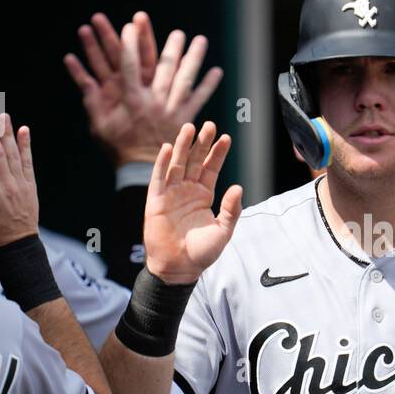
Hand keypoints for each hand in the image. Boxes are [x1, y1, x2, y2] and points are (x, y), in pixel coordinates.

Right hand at [64, 12, 222, 165]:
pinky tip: (217, 71)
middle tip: (169, 26)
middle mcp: (154, 100)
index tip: (130, 25)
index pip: (129, 65)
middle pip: (160, 65)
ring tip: (200, 39)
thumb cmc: (118, 146)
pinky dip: (208, 85)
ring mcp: (172, 108)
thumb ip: (90, 94)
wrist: (142, 170)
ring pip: (184, 77)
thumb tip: (72, 64)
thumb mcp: (98, 123)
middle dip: (163, 44)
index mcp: (132, 99)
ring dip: (192, 57)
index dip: (128, 44)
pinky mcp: (185, 118)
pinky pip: (199, 99)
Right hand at [143, 121, 241, 283]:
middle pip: (194, 161)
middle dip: (201, 143)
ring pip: (176, 164)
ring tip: (188, 128)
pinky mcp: (156, 201)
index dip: (217, 153)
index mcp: (203, 195)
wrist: (179, 267)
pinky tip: (166, 148)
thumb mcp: (223, 231)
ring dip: (181, 146)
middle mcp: (187, 191)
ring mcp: (171, 194)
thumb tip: (238, 187)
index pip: (211, 168)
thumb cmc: (202, 252)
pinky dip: (161, 163)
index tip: (225, 137)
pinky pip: (159, 179)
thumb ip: (231, 210)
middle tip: (209, 125)